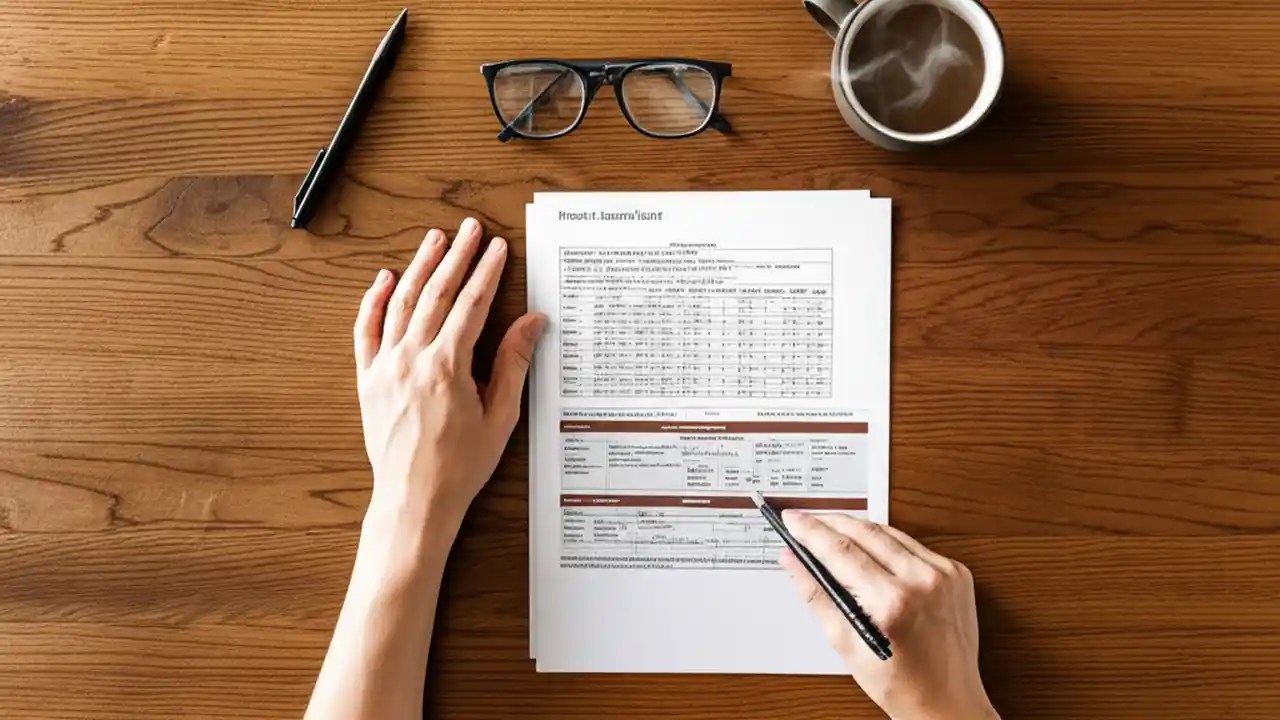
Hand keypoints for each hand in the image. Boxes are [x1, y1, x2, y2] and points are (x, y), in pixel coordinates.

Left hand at [353, 217, 545, 535]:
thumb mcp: (500, 416)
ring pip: (402, 303)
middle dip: (457, 257)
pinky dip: (374, 301)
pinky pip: (366, 330)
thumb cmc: (460, 465)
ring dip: (419, 267)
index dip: (486, 273)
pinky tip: (385, 279)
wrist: (414, 498)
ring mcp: (385, 367)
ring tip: (435, 240)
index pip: (470, 305)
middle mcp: (411, 360)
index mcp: (447, 368)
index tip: (497, 249)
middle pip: (436, 294)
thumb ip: (513, 364)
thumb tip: (532, 323)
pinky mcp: (368, 379)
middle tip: (471, 230)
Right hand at [781, 512, 997, 719]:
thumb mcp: (846, 644)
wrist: (948, 701)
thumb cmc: (901, 684)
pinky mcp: (957, 572)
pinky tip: (872, 548)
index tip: (793, 520)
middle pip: (865, 532)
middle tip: (806, 520)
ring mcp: (944, 574)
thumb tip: (794, 562)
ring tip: (833, 531)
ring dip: (858, 528)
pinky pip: (914, 545)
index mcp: (893, 602)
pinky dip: (889, 543)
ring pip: (890, 533)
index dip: (811, 530)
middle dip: (830, 522)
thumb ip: (816, 596)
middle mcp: (922, 581)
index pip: (840, 550)